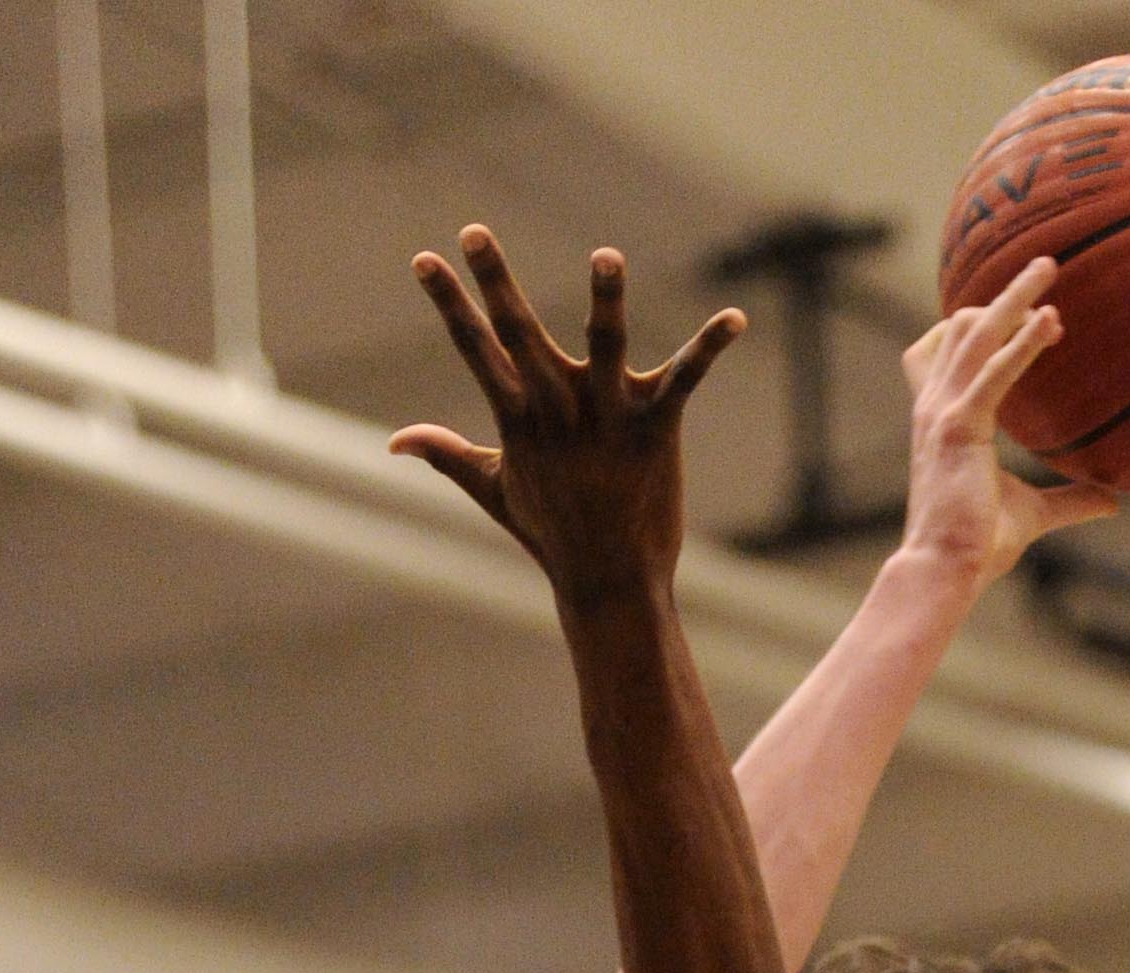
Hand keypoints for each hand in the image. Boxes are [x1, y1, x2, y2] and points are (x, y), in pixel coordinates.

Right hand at [392, 230, 743, 612]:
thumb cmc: (553, 535)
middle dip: (497, 283)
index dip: (450, 304)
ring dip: (606, 302)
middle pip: (522, 335)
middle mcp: (559, 412)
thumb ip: (448, 454)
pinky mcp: (655, 429)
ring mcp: (608, 419)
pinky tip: (735, 320)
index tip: (422, 258)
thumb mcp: (495, 490)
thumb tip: (394, 441)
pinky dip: (709, 347)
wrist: (610, 585)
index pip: (476, 350)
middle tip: (475, 230)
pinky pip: (685, 379)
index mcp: (518, 419)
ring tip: (605, 256)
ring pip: (606, 346)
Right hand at [897, 260, 1116, 594]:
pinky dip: (1022, 343)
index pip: (943, 352)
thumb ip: (1070, 500)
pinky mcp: (959, 427)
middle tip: (1048, 267)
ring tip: (1050, 269)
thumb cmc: (978, 546)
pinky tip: (1051, 321)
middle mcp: (936, 406)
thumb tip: (1113, 500)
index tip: (1023, 315)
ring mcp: (943, 413)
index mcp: (943, 419)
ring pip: (975, 333)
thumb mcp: (1033, 513)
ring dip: (1014, 298)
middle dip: (1004, 295)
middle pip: (962, 327)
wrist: (946, 571)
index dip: (978, 325)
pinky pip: (994, 372)